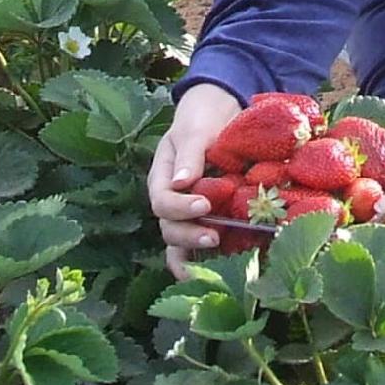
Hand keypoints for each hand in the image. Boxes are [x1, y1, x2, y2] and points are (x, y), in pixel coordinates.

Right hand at [148, 83, 242, 278]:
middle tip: (214, 237)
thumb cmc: (203, 118)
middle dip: (189, 236)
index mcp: (163, 178)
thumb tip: (182, 183)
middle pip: (169, 228)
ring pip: (179, 243)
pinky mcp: (207, 219)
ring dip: (194, 252)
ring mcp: (187, 212)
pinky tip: (217, 272)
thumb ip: (190, 155)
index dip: (181, 208)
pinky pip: (196, 247)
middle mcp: (172, 200)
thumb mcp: (195, 130)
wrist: (220, 111)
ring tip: (217, 253)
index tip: (204, 204)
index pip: (163, 202)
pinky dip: (202, 261)